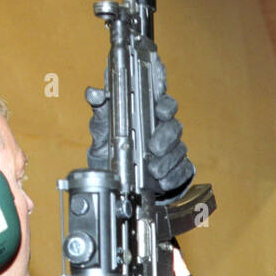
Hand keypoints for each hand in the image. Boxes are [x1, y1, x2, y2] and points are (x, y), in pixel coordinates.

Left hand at [85, 55, 194, 200]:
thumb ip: (100, 108)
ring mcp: (172, 150)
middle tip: (153, 148)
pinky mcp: (176, 169)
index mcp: (150, 115)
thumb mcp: (102, 124)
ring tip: (153, 170)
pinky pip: (182, 171)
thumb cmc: (110, 141)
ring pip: (179, 151)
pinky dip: (174, 177)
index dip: (167, 106)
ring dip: (167, 161)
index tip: (160, 112)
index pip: (166, 104)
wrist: (114, 173)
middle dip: (166, 138)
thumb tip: (93, 94)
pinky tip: (163, 181)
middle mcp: (164, 130)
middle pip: (175, 128)